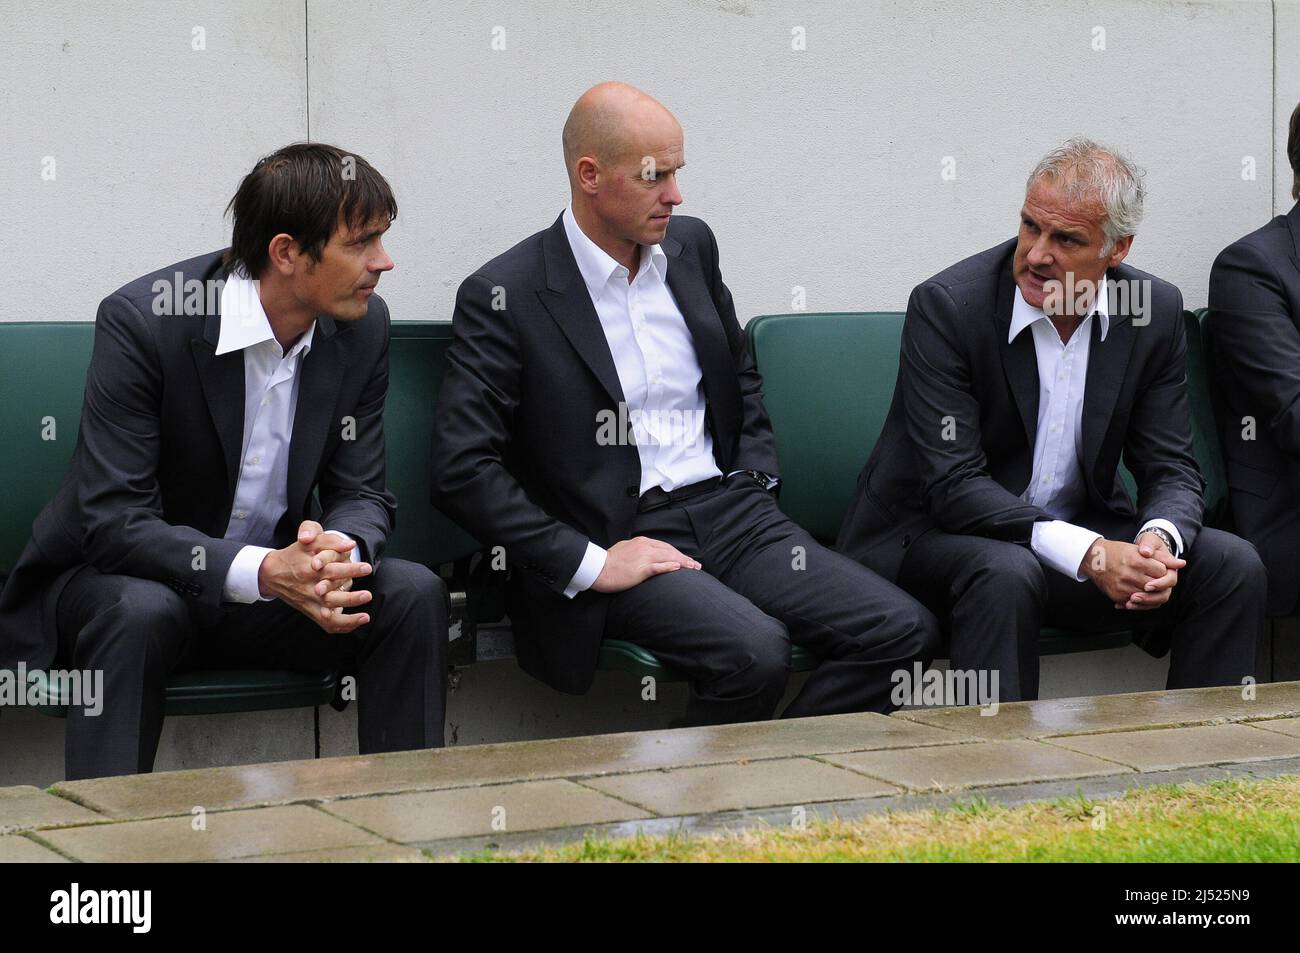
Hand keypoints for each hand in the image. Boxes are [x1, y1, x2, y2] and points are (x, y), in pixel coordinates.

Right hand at [257, 520, 373, 632]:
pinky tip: (358, 622)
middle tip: (368, 595)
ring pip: (328, 617)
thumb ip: (330, 540)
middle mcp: (309, 590)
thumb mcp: (310, 541)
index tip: (367, 568)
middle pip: (330, 598)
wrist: (272, 573)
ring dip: (348, 620)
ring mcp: (309, 603)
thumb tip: (350, 545)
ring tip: (365, 617)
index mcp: (309, 571)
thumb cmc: (295, 554)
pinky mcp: (310, 612)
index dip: (350, 570)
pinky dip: (342, 626)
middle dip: (351, 598)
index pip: (331, 571)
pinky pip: (327, 624)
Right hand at [591, 536, 702, 593]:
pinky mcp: (641, 569)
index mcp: (641, 542)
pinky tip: (679, 568)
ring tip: (694, 568)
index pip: (665, 546)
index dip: (677, 553)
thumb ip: (637, 550)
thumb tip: (646, 554)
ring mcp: (644, 557)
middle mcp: (645, 547)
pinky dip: (670, 566)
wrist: (597, 568)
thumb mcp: (625, 550)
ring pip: (668, 557)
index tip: (686, 559)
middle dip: (685, 558)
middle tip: (696, 566)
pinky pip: (659, 567)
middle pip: (670, 551)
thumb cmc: (609, 562)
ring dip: (683, 562)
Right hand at [1079, 535, 1184, 610]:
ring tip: (1148, 586)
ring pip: (1149, 597)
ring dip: (1152, 594)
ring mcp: (1123, 588)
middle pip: (1157, 586)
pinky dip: (1142, 601)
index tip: (1157, 568)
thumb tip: (1182, 563)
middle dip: (1159, 583)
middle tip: (1154, 579)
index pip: (1162, 572)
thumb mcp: (1138, 549)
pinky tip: (1140, 594)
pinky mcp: (1118, 597)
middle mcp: (1129, 575)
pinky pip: (1137, 604)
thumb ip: (1162, 557)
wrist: (1094, 560)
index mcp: (1136, 561)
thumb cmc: (1117, 552)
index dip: (1162, 571)